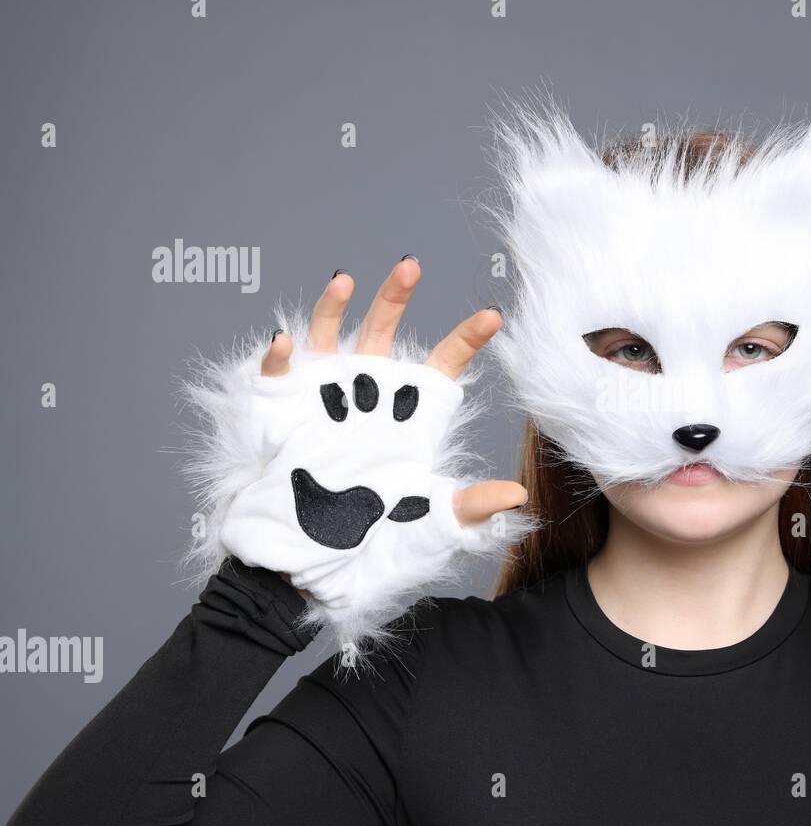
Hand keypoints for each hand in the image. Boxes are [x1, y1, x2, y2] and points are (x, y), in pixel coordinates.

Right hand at [216, 257, 528, 650]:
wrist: (310, 560)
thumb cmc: (372, 539)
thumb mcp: (429, 522)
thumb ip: (469, 505)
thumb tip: (516, 496)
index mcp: (410, 414)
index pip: (444, 363)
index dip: (467, 338)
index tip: (493, 315)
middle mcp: (370, 394)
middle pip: (385, 331)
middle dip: (395, 297)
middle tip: (411, 266)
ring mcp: (325, 396)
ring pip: (331, 335)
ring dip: (334, 306)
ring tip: (344, 280)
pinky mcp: (285, 409)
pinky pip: (279, 373)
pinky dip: (279, 356)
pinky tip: (285, 342)